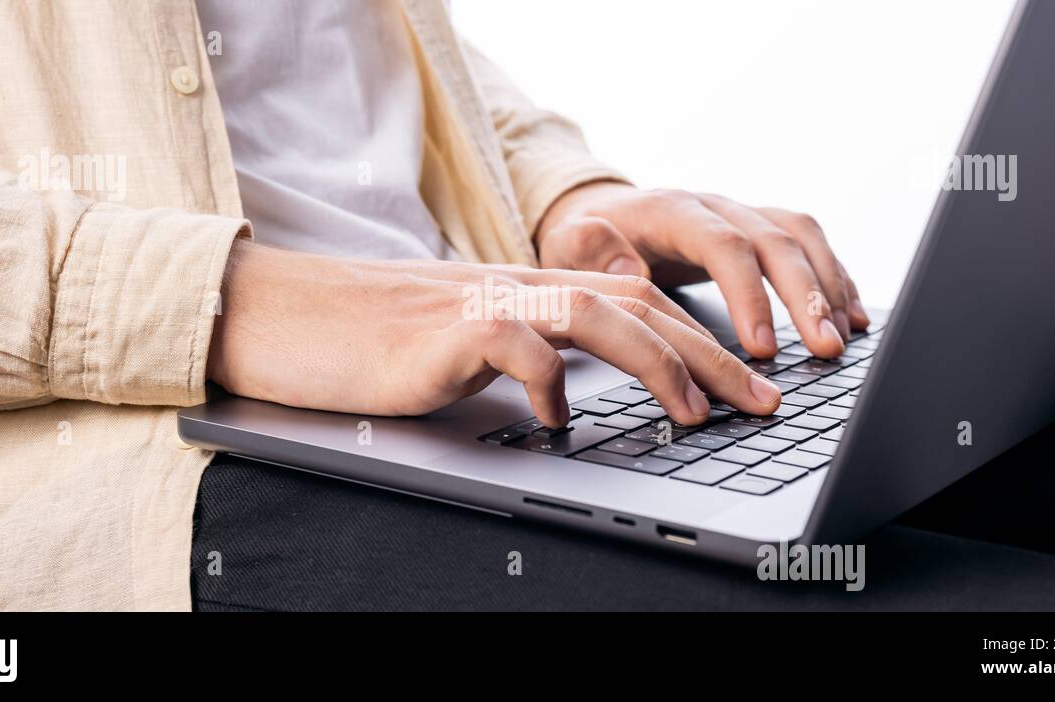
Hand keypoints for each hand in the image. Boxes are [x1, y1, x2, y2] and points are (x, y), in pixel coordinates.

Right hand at [207, 240, 781, 426]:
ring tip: (691, 413)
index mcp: (531, 291)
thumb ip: (528, 358)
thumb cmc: (378, 345)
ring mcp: (484, 302)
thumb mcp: (471, 349)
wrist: (294, 320)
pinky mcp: (443, 330)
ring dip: (656, 363)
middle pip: (638, 303)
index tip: (749, 384)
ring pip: (594, 312)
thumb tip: (579, 400)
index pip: (639, 301)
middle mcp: (519, 287)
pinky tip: (559, 421)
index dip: (703, 340)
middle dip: (711, 353)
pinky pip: (514, 345)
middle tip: (760, 402)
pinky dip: (548, 383)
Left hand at [535, 182, 869, 358]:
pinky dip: (835, 279)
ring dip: (828, 288)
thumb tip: (632, 270)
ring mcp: (742, 215)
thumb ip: (593, 250)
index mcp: (673, 210)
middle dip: (806, 297)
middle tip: (824, 349)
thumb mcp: (568, 243)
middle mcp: (716, 206)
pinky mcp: (758, 230)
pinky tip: (853, 317)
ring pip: (801, 239)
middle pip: (775, 241)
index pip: (723, 246)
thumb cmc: (584, 238)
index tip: (761, 345)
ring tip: (842, 338)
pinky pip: (809, 245)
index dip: (748, 293)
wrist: (598, 212)